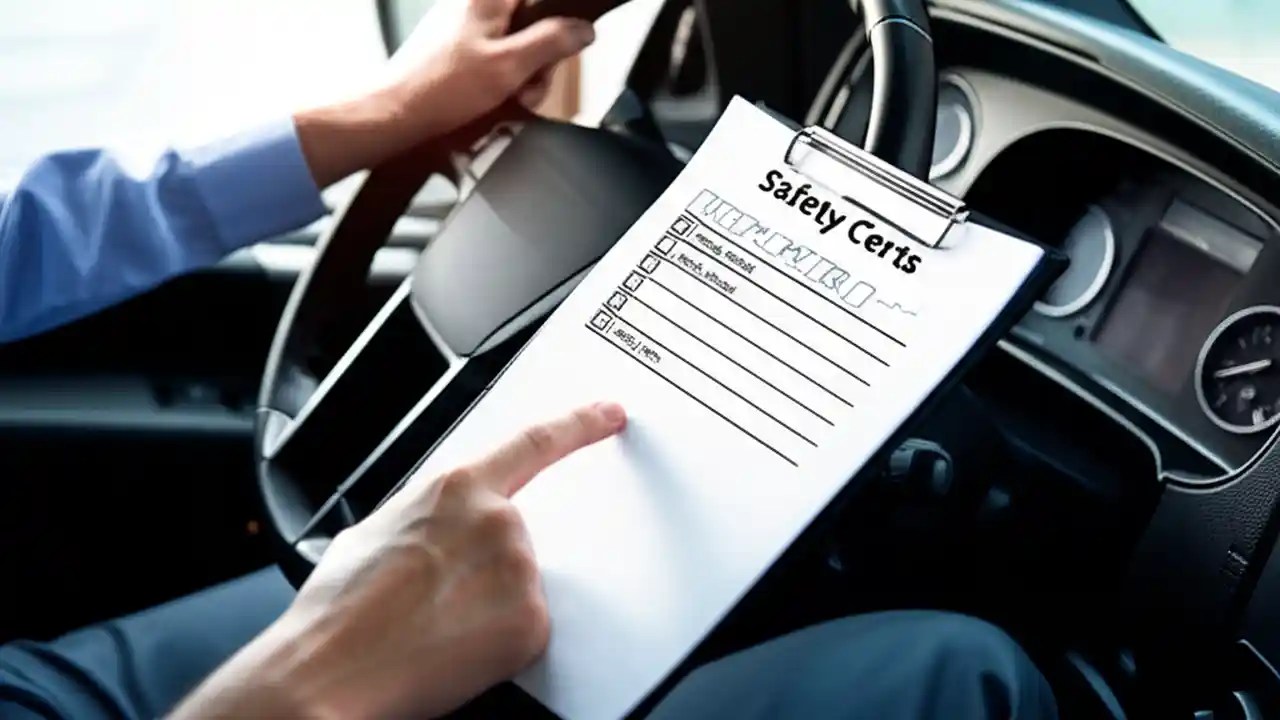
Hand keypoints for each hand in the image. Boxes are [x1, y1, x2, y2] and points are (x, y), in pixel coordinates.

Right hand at [167, 402, 625, 719]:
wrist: (331, 673)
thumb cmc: (339, 610)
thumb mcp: (375, 531)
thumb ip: (427, 514)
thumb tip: (436, 527)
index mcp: (456, 489)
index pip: (536, 443)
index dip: (579, 425)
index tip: (608, 414)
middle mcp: (497, 522)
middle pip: (519, 537)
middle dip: (488, 565)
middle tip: (442, 595)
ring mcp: (519, 570)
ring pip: (520, 585)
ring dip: (491, 604)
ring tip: (435, 624)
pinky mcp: (530, 621)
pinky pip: (526, 627)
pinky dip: (498, 642)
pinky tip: (454, 647)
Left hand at [295, 0, 596, 186]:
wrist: (396, 112)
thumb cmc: (440, 88)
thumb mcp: (510, 66)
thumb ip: (552, 42)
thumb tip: (583, 30)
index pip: (542, 0)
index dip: (559, 23)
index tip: (564, 45)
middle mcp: (476, 3)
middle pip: (533, 21)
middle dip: (540, 58)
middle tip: (530, 85)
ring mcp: (465, 25)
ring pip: (516, 43)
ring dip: (523, 74)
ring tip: (511, 98)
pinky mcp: (457, 47)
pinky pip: (496, 58)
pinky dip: (503, 79)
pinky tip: (495, 100)